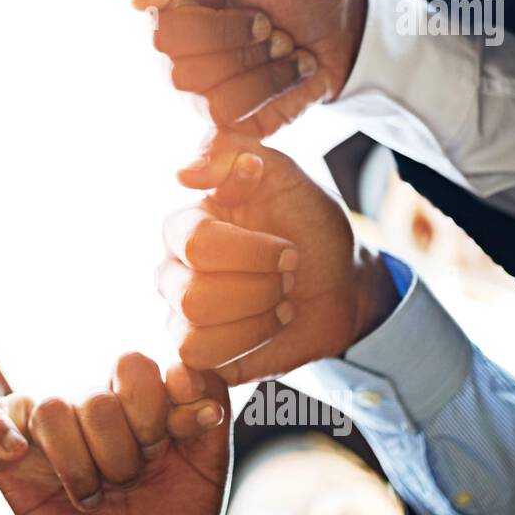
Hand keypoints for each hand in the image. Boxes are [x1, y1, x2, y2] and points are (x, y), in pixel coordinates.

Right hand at [0, 353, 229, 514]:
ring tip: (93, 497)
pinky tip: (17, 456)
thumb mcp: (210, 466)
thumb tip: (188, 372)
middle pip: (95, 398)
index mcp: (137, 399)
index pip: (133, 366)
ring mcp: (51, 432)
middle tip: (132, 482)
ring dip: (79, 465)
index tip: (170, 448)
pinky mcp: (12, 459)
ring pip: (50, 409)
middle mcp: (92, 407)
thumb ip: (211, 409)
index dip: (152, 408)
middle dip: (121, 453)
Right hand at [133, 0, 367, 137]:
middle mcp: (174, 57)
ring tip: (288, 48)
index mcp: (171, 13)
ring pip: (215, 101)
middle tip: (274, 28)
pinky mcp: (228, 123)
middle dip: (247, 49)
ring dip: (268, 71)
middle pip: (186, 75)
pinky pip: (238, 121)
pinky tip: (294, 71)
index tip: (260, 11)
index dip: (219, 27)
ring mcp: (198, 95)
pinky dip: (279, 91)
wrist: (343, 23)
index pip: (165, 36)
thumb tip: (137, 1)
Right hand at [160, 131, 397, 385]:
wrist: (342, 281)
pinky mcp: (200, 354)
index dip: (252, 252)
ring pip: (198, 332)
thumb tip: (183, 173)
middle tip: (289, 277)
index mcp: (183, 225)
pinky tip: (269, 328)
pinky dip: (248, 345)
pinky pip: (203, 362)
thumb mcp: (282, 173)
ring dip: (258, 319)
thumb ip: (232, 152)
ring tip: (281, 302)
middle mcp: (171, 270)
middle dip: (260, 289)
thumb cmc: (308, 223)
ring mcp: (180, 315)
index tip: (291, 250)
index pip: (196, 243)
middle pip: (193, 296)